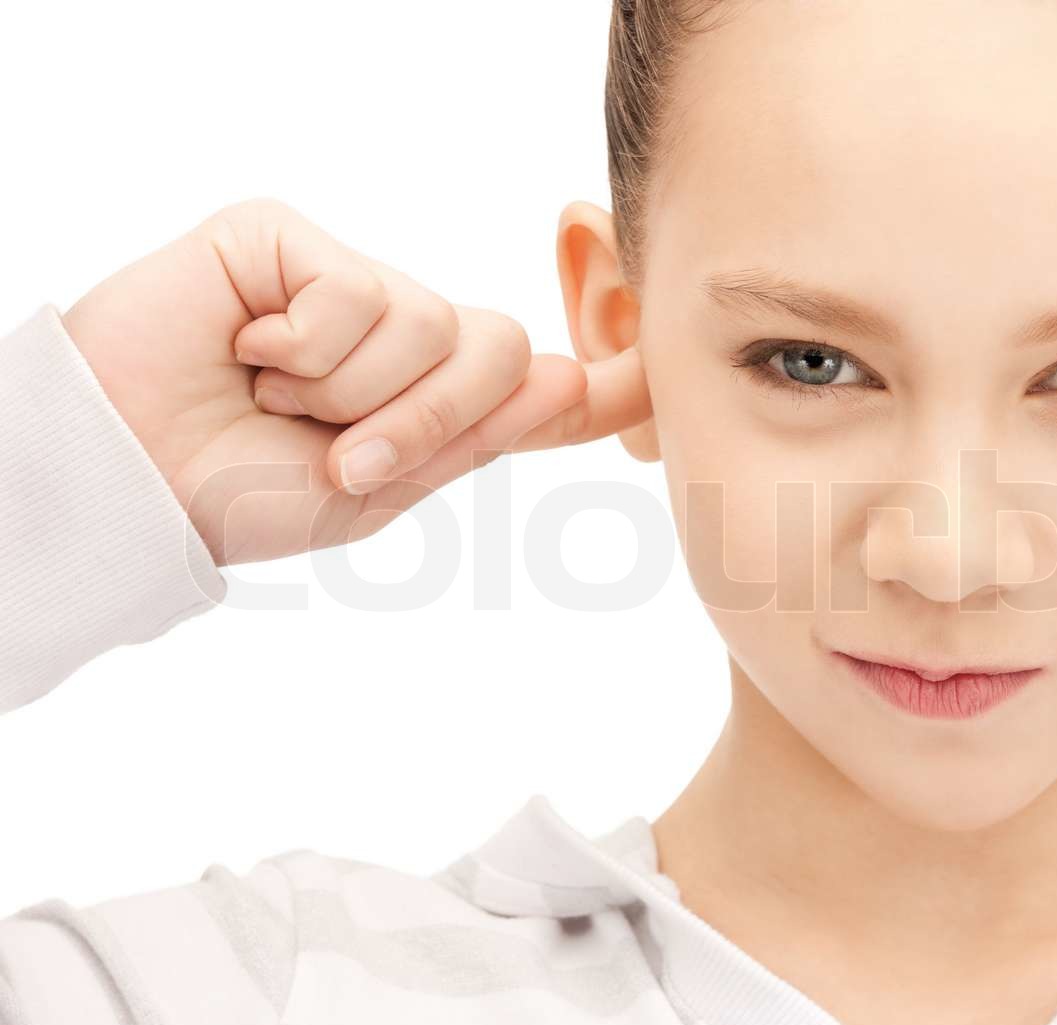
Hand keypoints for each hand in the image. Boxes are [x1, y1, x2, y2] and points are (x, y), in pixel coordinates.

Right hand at [61, 198, 650, 567]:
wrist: (130, 482)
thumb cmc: (241, 494)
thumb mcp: (375, 491)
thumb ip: (470, 437)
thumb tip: (564, 376)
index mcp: (426, 399)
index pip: (529, 382)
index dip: (602, 378)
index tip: (666, 371)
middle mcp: (397, 332)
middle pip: (496, 350)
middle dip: (430, 421)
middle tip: (341, 457)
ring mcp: (344, 279)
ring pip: (429, 324)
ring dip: (351, 394)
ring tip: (275, 401)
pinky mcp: (285, 238)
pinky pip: (357, 295)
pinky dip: (303, 352)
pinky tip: (246, 354)